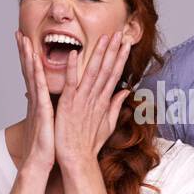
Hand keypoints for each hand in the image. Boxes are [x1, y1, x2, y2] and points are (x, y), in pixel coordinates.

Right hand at [15, 30, 54, 174]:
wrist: (41, 163)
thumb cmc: (48, 145)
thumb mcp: (52, 122)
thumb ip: (54, 109)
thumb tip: (56, 101)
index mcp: (40, 102)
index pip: (35, 75)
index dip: (30, 59)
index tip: (27, 42)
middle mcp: (36, 100)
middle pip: (29, 71)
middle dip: (23, 52)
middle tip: (19, 34)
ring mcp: (37, 104)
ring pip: (32, 76)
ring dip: (27, 57)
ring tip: (23, 40)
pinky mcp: (41, 111)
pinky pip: (39, 89)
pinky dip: (37, 74)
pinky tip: (35, 61)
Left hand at [53, 32, 131, 169]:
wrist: (77, 160)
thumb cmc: (88, 144)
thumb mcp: (107, 124)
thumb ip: (115, 105)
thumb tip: (126, 91)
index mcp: (102, 101)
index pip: (114, 75)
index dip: (120, 58)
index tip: (125, 43)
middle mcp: (95, 98)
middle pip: (107, 70)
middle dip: (114, 51)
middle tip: (119, 33)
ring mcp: (82, 101)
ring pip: (92, 72)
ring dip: (99, 54)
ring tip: (105, 38)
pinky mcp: (68, 104)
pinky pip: (71, 83)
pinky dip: (72, 68)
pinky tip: (75, 54)